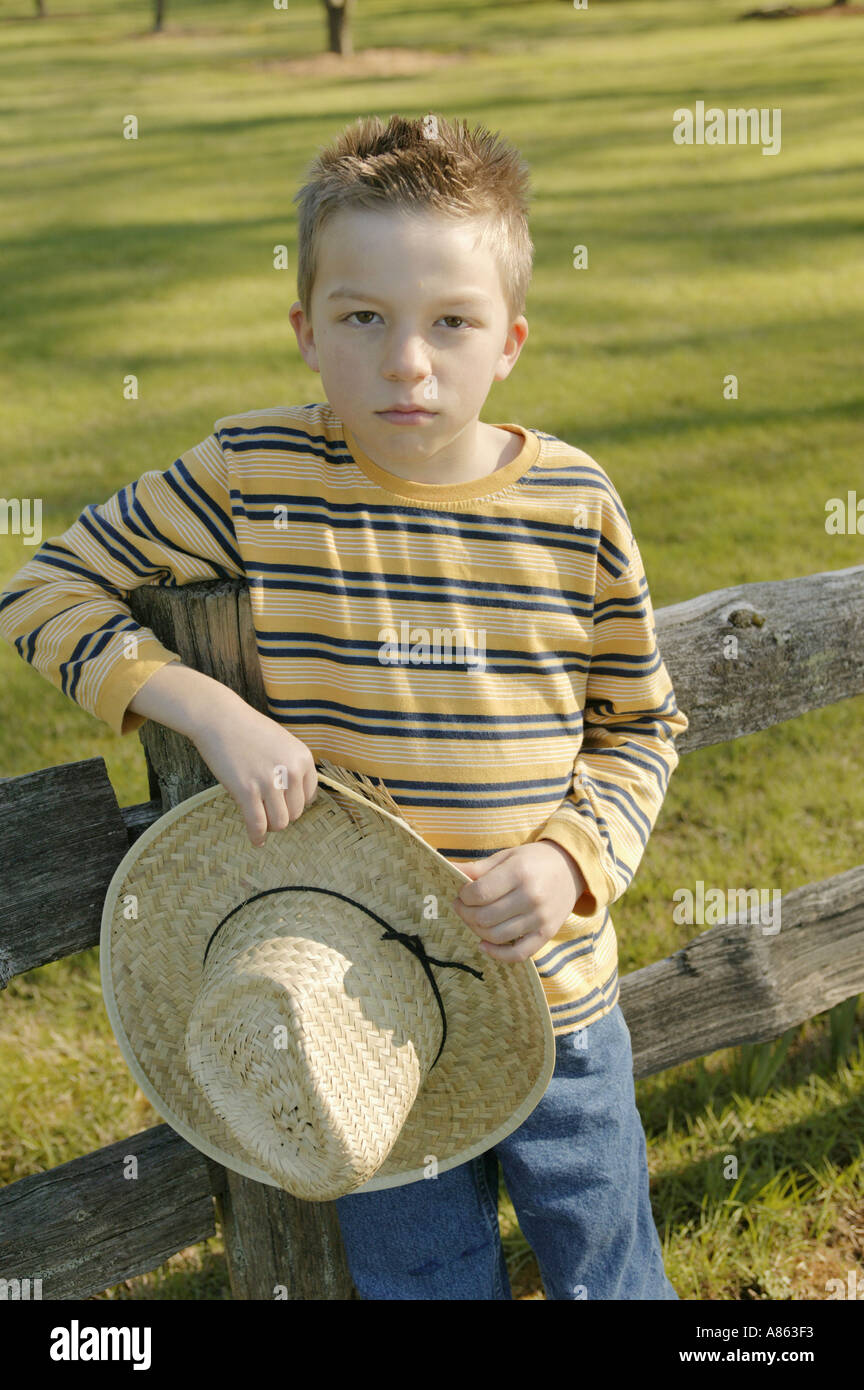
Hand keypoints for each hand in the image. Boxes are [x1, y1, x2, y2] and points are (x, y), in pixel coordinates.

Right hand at [191, 702, 317, 847]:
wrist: (219, 718)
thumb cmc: (248, 730)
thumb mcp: (282, 744)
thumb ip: (292, 769)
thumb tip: (295, 801)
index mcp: (304, 759)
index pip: (309, 797)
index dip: (294, 803)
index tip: (281, 803)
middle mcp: (292, 771)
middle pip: (296, 813)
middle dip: (281, 815)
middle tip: (266, 810)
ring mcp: (270, 782)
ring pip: (280, 823)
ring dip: (270, 826)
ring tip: (260, 821)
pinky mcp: (247, 791)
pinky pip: (258, 824)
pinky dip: (257, 836)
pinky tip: (255, 840)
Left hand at [451, 841, 585, 962]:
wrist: (572, 868)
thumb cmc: (534, 860)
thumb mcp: (507, 856)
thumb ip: (478, 868)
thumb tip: (449, 869)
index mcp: (519, 873)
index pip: (480, 893)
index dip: (464, 896)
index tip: (462, 893)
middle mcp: (531, 897)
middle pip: (485, 917)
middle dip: (466, 913)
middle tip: (462, 907)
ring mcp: (540, 918)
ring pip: (497, 936)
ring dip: (477, 931)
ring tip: (473, 919)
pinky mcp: (547, 934)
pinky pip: (518, 954)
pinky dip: (497, 954)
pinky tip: (484, 944)